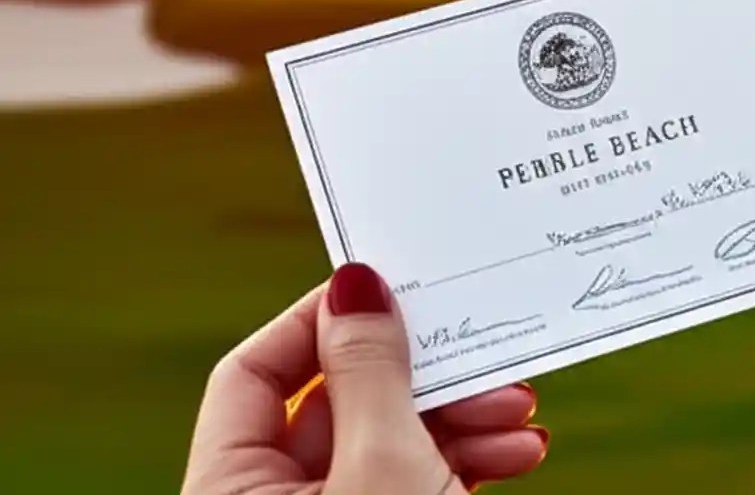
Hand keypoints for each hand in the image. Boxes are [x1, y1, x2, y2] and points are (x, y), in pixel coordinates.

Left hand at [182, 263, 547, 494]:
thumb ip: (370, 371)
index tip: (388, 291)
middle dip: (426, 377)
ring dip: (465, 417)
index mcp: (234, 485)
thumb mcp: (383, 465)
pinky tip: (517, 448)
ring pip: (395, 439)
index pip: (255, 372)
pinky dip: (469, 459)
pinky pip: (421, 478)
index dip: (319, 321)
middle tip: (479, 349)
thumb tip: (356, 282)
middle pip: (345, 401)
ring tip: (517, 410)